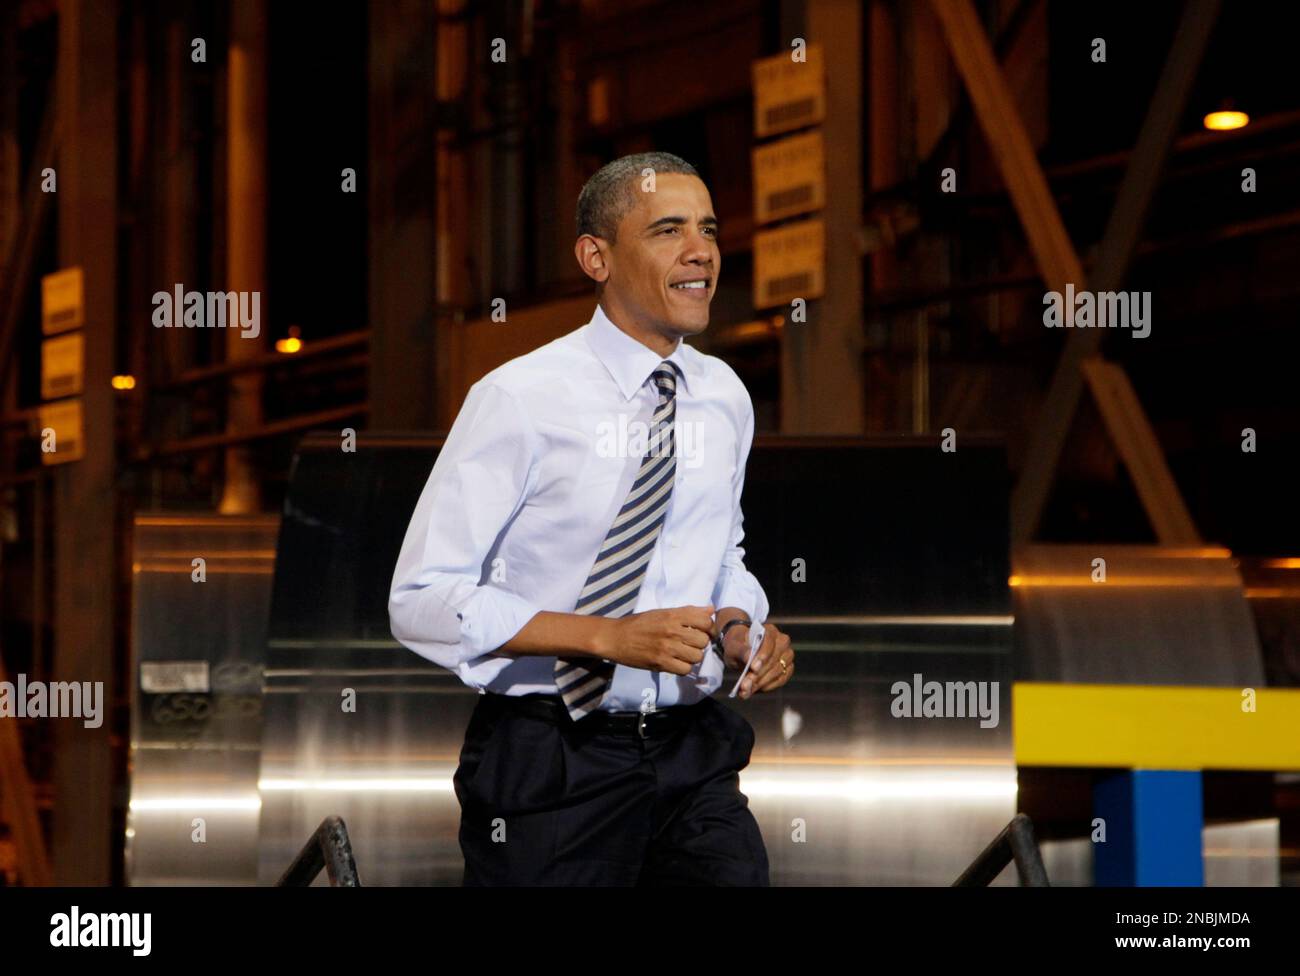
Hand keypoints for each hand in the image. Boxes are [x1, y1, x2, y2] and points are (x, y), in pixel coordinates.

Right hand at [601, 605, 715, 675]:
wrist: (615, 637)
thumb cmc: (638, 624)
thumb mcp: (662, 612)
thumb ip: (687, 612)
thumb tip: (710, 609)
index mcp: (672, 615)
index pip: (705, 620)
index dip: (708, 627)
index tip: (702, 631)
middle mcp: (672, 630)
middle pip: (703, 640)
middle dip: (699, 643)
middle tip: (690, 644)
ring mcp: (667, 648)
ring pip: (697, 656)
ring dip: (692, 657)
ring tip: (682, 654)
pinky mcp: (661, 663)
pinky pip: (685, 669)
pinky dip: (683, 667)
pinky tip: (676, 662)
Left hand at [735, 623, 793, 698]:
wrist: (741, 650)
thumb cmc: (738, 646)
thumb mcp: (734, 646)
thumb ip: (742, 651)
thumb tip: (750, 658)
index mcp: (769, 630)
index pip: (769, 643)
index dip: (762, 656)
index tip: (753, 668)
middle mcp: (782, 641)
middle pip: (774, 659)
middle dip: (759, 674)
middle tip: (745, 685)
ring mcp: (787, 655)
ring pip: (779, 671)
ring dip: (762, 682)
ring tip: (747, 690)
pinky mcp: (788, 668)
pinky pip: (782, 679)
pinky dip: (769, 686)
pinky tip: (756, 689)